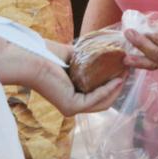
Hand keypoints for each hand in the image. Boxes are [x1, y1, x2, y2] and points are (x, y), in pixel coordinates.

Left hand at [0, 39, 124, 115]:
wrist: (28, 57)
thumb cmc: (44, 54)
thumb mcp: (72, 56)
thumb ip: (86, 58)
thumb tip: (104, 49)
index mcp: (72, 96)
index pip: (98, 95)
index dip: (113, 84)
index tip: (124, 69)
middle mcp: (72, 105)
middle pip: (104, 101)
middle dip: (118, 87)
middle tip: (129, 71)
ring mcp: (71, 108)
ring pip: (102, 102)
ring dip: (116, 89)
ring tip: (126, 73)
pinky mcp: (71, 106)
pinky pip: (96, 100)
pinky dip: (108, 90)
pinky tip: (117, 79)